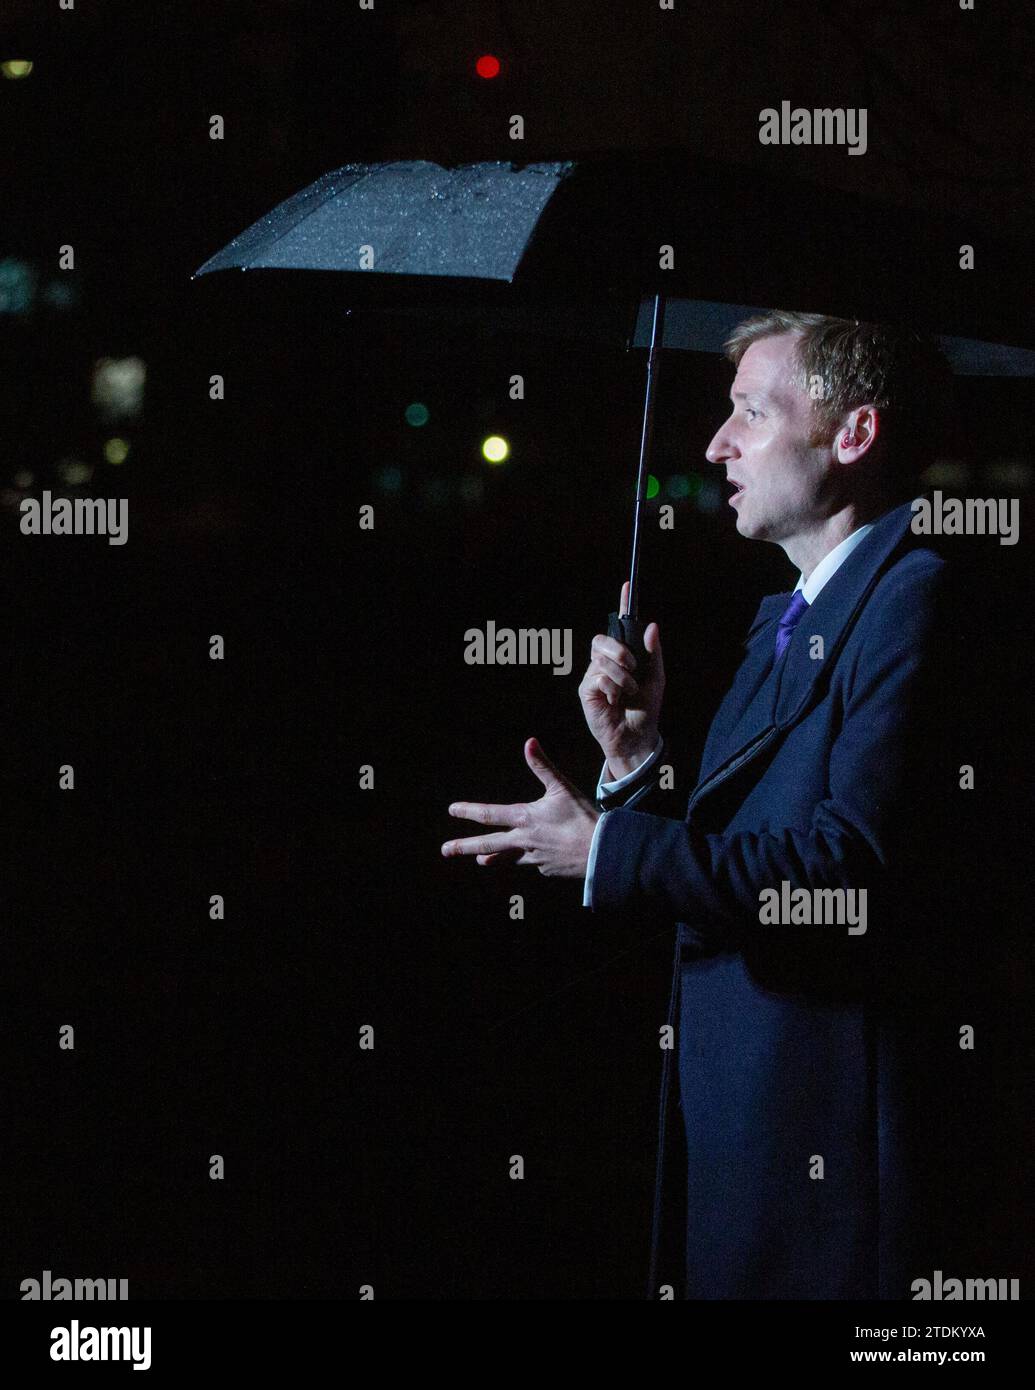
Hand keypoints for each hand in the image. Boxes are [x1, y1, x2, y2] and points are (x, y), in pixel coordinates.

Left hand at [441, 737, 599, 877]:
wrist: (602, 852)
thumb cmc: (583, 817)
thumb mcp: (562, 788)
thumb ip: (542, 766)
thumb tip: (529, 742)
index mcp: (524, 818)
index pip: (489, 815)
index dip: (469, 811)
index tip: (452, 810)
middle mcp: (524, 840)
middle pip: (487, 844)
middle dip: (463, 847)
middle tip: (445, 850)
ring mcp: (534, 858)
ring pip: (508, 858)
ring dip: (492, 858)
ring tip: (480, 861)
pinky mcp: (547, 869)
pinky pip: (534, 863)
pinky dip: (532, 858)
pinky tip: (538, 856)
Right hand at [579, 580, 664, 777]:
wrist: (637, 735)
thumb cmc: (646, 708)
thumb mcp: (656, 678)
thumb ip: (652, 652)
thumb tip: (652, 625)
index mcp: (624, 656)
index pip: (620, 626)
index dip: (623, 604)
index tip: (628, 585)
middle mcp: (606, 662)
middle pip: (602, 639)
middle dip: (619, 650)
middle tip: (632, 667)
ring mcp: (593, 675)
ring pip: (602, 660)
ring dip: (622, 676)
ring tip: (628, 692)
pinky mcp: (586, 690)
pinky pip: (598, 677)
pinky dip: (612, 687)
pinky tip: (615, 700)